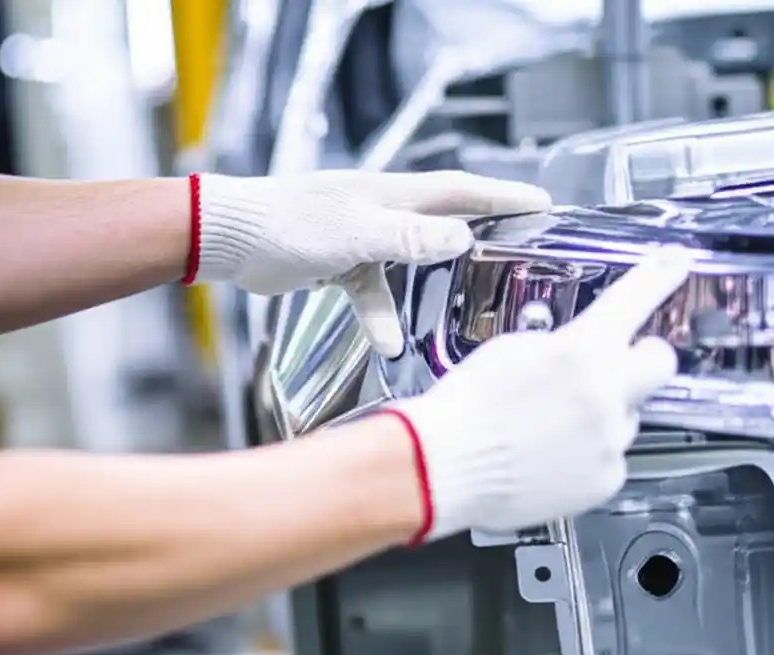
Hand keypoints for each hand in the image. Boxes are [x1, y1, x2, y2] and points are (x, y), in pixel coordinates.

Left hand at [194, 170, 550, 356]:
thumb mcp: (356, 233)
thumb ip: (409, 238)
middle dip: (483, 233)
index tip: (542, 204)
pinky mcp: (342, 264)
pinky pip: (376, 293)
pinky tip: (390, 344)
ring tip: (468, 307)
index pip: (462, 192)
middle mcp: (384, 211)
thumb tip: (462, 239)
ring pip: (414, 262)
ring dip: (436, 286)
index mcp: (393, 194)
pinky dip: (383, 318)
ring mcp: (363, 238)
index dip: (504, 197)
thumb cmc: (288, 223)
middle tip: (521, 244)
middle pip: (446, 221)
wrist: (230, 237)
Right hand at [389, 247, 692, 542]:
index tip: (678, 262)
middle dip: (645, 358)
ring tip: (554, 426)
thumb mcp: (515, 348)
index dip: (662, 276)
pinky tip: (555, 454)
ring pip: (628, 415)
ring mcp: (610, 440)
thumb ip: (564, 344)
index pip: (635, 300)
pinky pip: (612, 457)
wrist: (444, 466)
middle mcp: (606, 394)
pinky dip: (590, 455)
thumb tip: (582, 347)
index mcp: (581, 351)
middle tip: (619, 364)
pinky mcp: (606, 479)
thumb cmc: (468, 408)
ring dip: (603, 414)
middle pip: (661, 363)